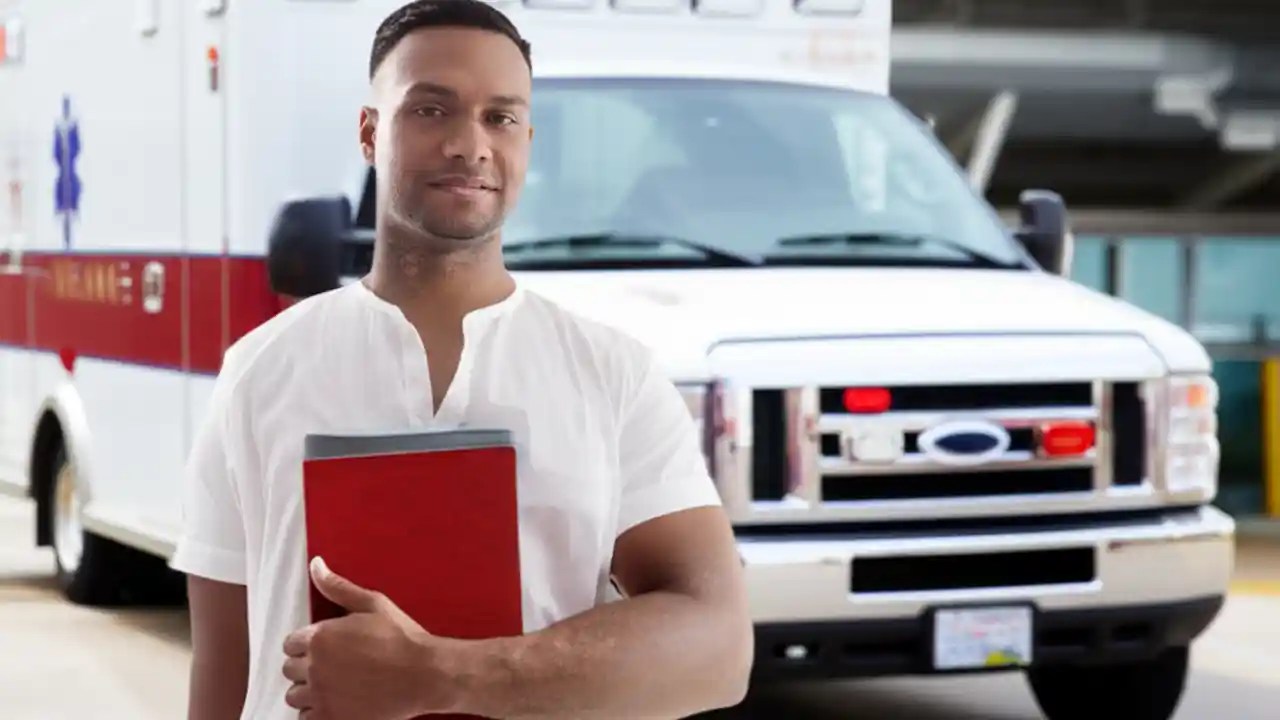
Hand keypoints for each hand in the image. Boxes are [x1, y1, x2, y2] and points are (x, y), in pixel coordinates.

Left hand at [282, 556, 467, 718]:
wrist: (423, 675)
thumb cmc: (401, 637)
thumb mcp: (372, 604)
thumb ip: (338, 587)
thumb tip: (315, 564)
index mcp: (320, 637)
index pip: (290, 643)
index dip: (307, 644)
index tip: (326, 647)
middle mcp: (314, 667)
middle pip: (289, 669)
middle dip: (306, 666)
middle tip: (331, 666)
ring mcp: (321, 696)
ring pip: (294, 696)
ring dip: (308, 690)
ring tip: (331, 686)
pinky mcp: (331, 718)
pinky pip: (305, 718)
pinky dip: (315, 712)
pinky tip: (335, 703)